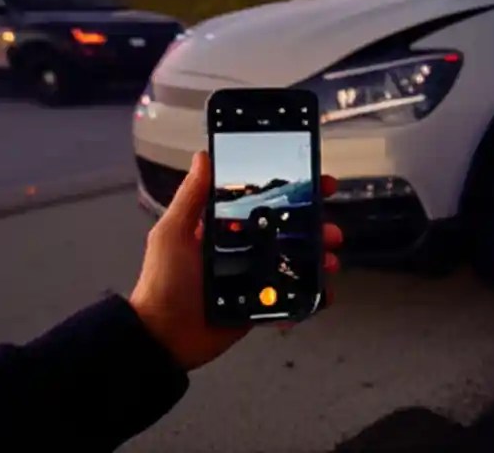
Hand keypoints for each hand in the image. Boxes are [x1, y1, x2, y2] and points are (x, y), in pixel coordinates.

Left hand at [129, 151, 343, 370]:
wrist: (162, 338)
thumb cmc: (163, 281)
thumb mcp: (172, 233)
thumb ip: (190, 197)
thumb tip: (202, 156)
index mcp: (224, 228)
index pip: (264, 202)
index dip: (292, 191)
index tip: (318, 183)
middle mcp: (243, 249)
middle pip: (288, 231)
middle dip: (315, 227)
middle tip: (331, 229)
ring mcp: (254, 278)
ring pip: (296, 262)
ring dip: (318, 258)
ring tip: (330, 260)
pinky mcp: (260, 306)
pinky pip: (292, 297)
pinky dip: (312, 295)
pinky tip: (325, 293)